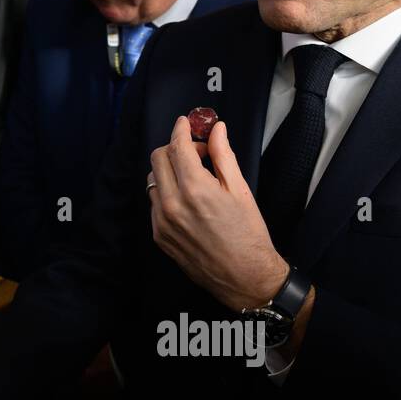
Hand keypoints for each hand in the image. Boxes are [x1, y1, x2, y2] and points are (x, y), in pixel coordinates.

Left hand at [147, 116, 288, 310]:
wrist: (245, 276)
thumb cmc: (247, 234)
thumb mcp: (240, 189)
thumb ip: (223, 155)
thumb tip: (216, 130)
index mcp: (194, 189)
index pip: (177, 147)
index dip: (181, 130)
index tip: (185, 123)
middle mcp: (172, 204)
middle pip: (158, 159)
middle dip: (174, 148)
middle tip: (196, 153)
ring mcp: (161, 221)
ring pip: (153, 180)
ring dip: (169, 171)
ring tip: (194, 178)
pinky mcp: (158, 235)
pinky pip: (154, 203)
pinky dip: (167, 194)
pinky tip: (188, 201)